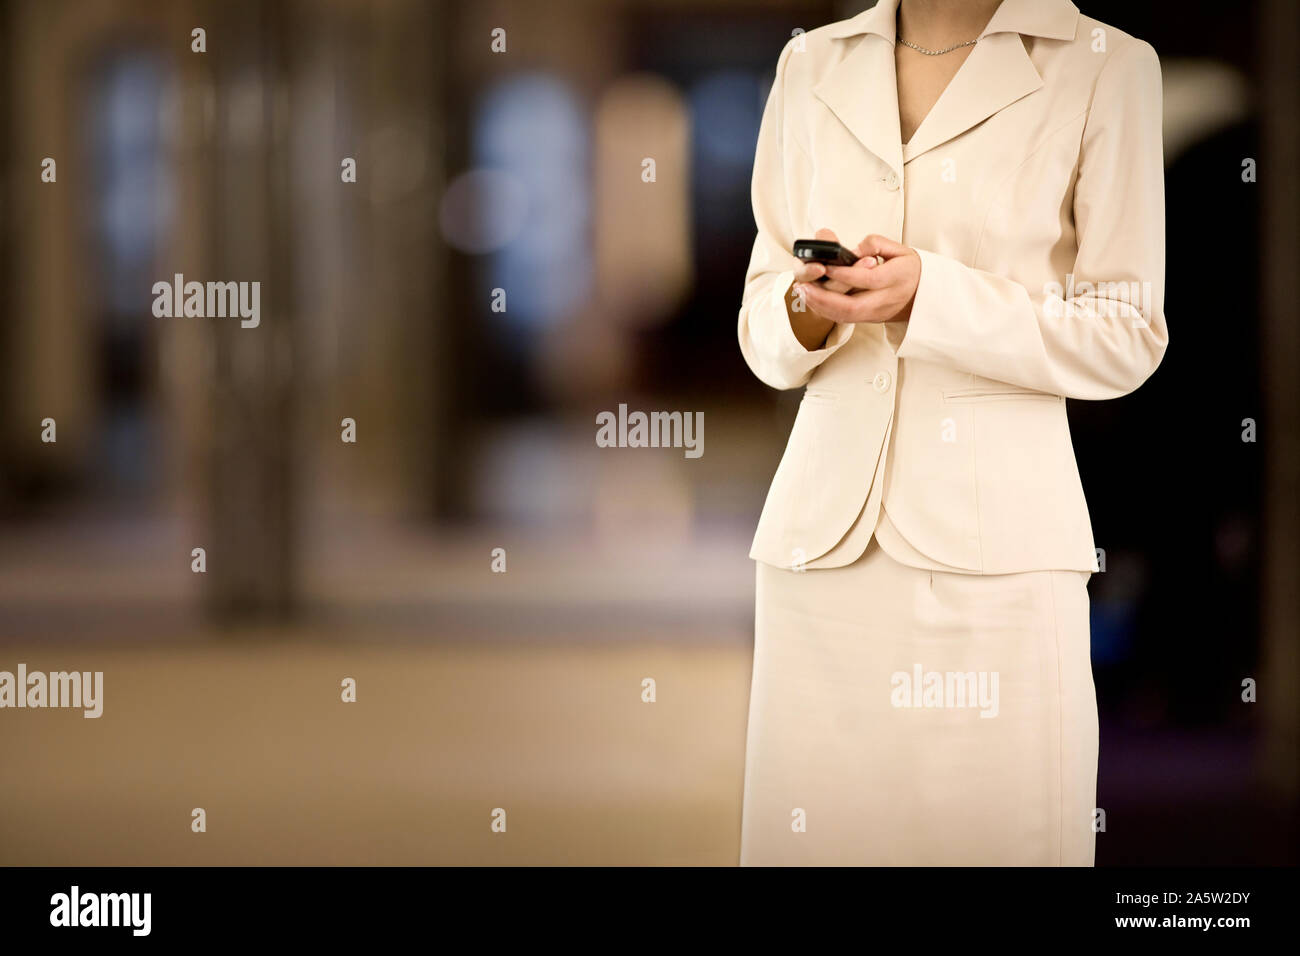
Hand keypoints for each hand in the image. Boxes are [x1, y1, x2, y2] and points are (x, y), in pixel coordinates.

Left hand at [793, 234, 920, 324]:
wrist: (923, 296)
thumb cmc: (909, 269)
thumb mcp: (900, 249)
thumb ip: (876, 244)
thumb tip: (853, 249)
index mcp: (896, 278)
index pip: (867, 279)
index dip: (844, 275)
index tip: (825, 266)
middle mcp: (886, 299)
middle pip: (852, 305)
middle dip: (824, 297)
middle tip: (804, 286)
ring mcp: (877, 313)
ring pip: (846, 316)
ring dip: (821, 305)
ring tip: (802, 292)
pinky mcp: (869, 319)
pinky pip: (845, 319)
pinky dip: (826, 311)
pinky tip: (812, 300)